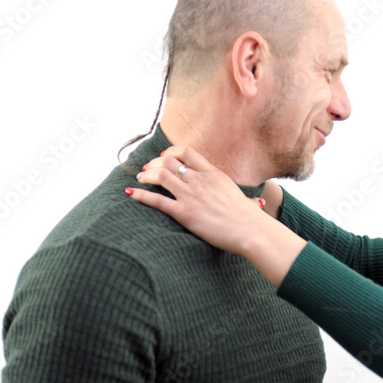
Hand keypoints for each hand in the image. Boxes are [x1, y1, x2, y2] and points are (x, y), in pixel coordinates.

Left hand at [126, 146, 270, 255]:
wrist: (250, 230)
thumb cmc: (248, 217)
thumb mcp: (236, 193)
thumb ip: (225, 188)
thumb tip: (234, 194)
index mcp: (213, 173)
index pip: (187, 152)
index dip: (171, 152)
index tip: (165, 156)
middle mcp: (200, 181)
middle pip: (169, 161)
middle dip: (154, 162)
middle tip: (147, 169)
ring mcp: (191, 196)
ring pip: (160, 175)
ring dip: (146, 175)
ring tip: (140, 179)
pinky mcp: (185, 213)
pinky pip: (157, 200)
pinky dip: (141, 195)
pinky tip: (131, 193)